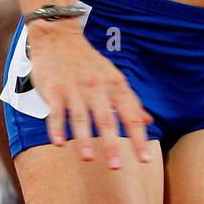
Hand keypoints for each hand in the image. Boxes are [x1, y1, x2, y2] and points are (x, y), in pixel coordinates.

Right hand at [27, 21, 151, 167]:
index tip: (144, 159)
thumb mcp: (114, 76)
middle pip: (106, 119)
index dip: (138, 138)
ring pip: (81, 117)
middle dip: (112, 143)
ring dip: (84, 139)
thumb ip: (131, 101)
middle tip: (117, 166)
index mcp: (115, 85)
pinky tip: (58, 143)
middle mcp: (97, 87)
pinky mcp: (54, 89)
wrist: (59, 37)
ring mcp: (75, 88)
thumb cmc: (89, 62)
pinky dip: (56, 127)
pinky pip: (56, 111)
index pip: (130, 116)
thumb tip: (149, 120)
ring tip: (88, 159)